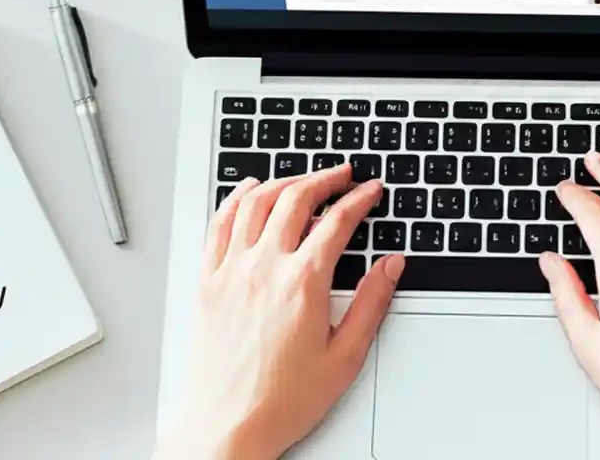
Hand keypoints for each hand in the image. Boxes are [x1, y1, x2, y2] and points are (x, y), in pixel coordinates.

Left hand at [153, 166, 403, 459]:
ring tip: (303, 178)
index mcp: (302, 284)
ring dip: (283, 181)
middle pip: (296, 198)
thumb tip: (390, 267)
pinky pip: (219, 224)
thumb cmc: (282, 400)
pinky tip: (248, 191)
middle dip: (325, 178)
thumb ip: (371, 304)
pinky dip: (236, 199)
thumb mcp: (345, 356)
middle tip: (342, 175)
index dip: (360, 199)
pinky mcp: (209, 282)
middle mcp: (264, 269)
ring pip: (255, 203)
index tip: (371, 191)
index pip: (337, 222)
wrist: (229, 425)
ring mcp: (231, 272)